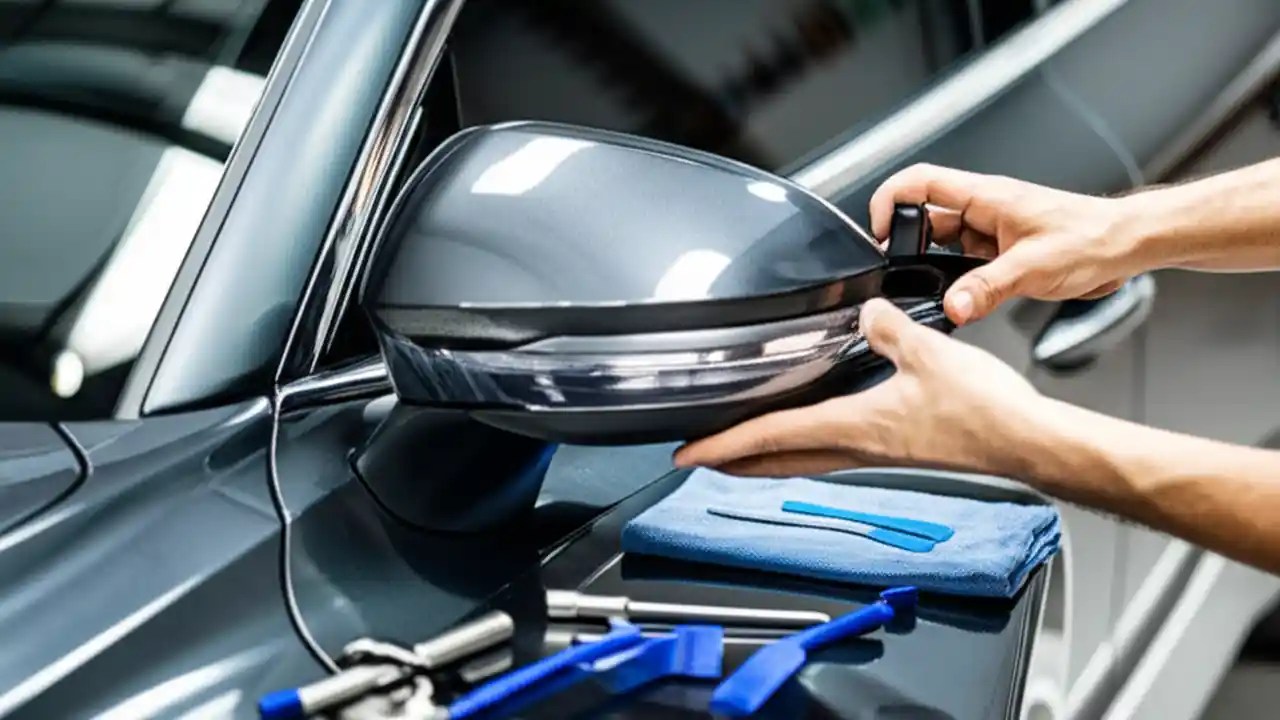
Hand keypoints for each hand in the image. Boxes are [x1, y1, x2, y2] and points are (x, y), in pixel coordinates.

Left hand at [673, 299, 1054, 477]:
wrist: (1025, 441)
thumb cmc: (985, 412)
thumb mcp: (929, 353)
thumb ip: (889, 327)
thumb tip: (865, 309)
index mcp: (855, 426)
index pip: (771, 436)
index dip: (723, 444)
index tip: (688, 453)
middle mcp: (858, 446)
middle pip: (777, 459)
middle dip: (733, 459)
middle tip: (699, 455)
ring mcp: (875, 451)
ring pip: (802, 458)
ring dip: (764, 455)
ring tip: (738, 447)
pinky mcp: (894, 447)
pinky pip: (830, 449)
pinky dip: (802, 444)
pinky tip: (807, 429)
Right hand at [869, 164, 1144, 324]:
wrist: (1126, 245)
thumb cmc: (1092, 238)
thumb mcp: (1033, 268)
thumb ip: (986, 289)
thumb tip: (951, 306)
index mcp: (986, 196)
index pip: (919, 182)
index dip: (889, 201)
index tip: (879, 233)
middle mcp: (983, 209)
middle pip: (924, 216)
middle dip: (905, 243)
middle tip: (898, 272)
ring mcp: (990, 230)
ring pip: (942, 243)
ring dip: (931, 265)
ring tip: (930, 288)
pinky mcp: (1000, 251)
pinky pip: (962, 262)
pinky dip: (953, 279)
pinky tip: (960, 297)